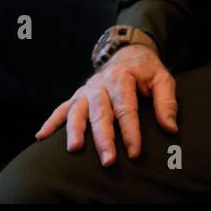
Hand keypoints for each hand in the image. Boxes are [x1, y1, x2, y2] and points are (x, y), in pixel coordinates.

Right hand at [34, 43, 177, 165]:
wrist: (127, 51)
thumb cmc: (146, 70)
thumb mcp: (162, 79)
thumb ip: (166, 102)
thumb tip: (170, 127)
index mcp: (122, 78)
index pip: (126, 108)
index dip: (130, 131)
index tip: (134, 152)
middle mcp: (101, 84)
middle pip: (101, 113)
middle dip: (104, 137)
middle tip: (108, 159)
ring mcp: (87, 90)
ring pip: (78, 111)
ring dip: (75, 130)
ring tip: (74, 149)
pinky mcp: (78, 96)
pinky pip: (62, 108)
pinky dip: (51, 122)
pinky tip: (41, 136)